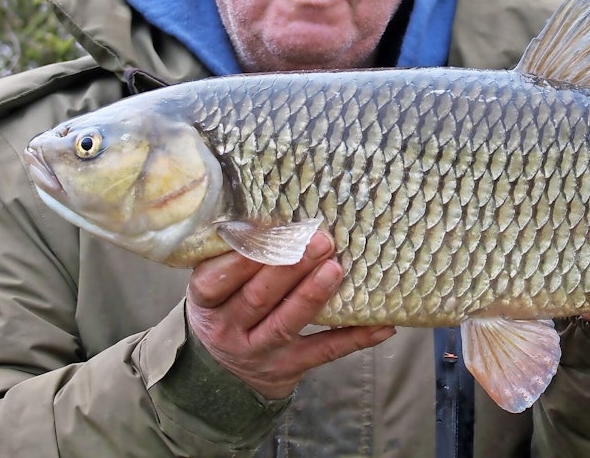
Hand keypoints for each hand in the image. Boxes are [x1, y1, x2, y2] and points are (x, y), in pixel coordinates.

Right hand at [186, 232, 395, 398]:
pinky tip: (381, 323)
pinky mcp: (290, 367)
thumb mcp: (217, 289)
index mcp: (207, 303)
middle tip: (319, 240)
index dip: (243, 258)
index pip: (216, 281)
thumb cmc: (228, 309)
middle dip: (290, 267)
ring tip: (336, 269)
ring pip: (286, 323)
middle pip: (258, 298)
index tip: (272, 231)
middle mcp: (229, 330)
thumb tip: (274, 215)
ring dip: (313, 294)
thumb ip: (237, 257)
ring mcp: (260, 352)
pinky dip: (355, 337)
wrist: (226, 375)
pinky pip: (325, 351)